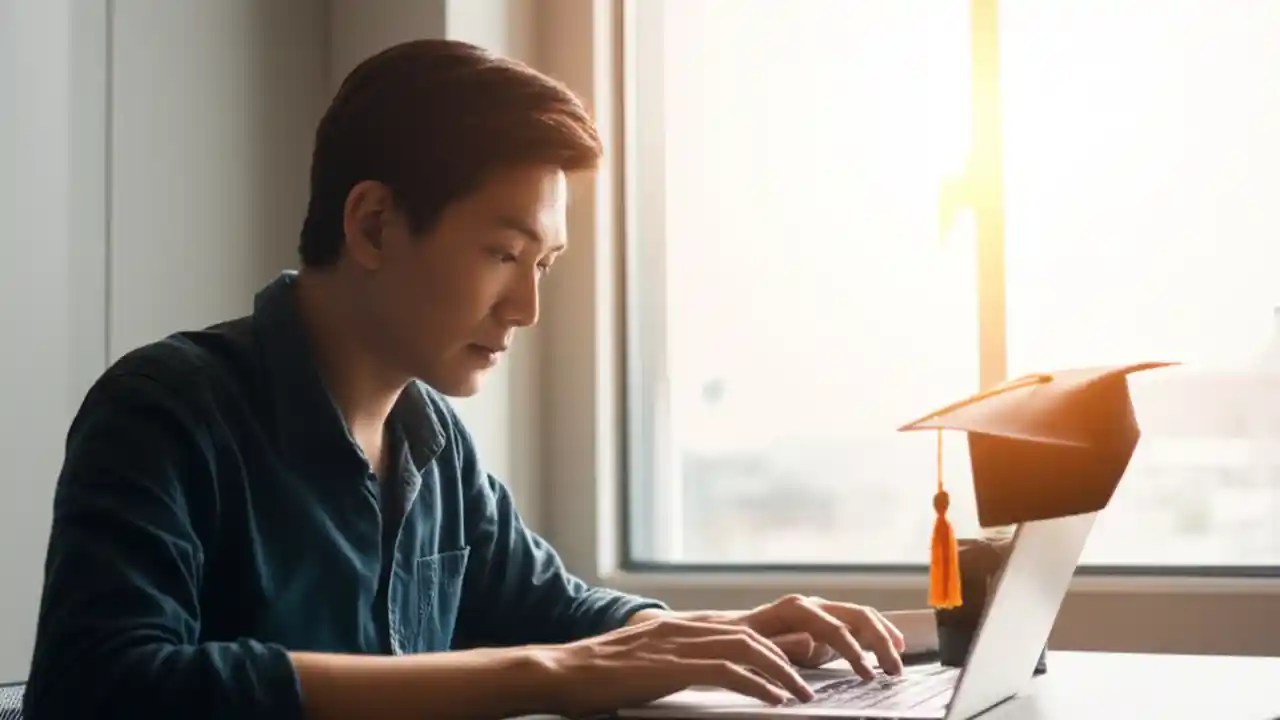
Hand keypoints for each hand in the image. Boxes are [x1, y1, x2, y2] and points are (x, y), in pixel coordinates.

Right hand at [538, 615, 816, 716]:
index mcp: (677, 627)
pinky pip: (727, 671)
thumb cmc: (595, 678)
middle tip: (808, 684)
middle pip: (750, 636)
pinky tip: (773, 700)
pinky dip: (756, 684)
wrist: (559, 672)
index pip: (736, 630)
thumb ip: (674, 665)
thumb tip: (699, 678)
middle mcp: (683, 628)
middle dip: (786, 659)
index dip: (771, 647)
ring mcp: (677, 644)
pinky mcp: (672, 666)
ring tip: (800, 695)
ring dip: (780, 672)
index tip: (794, 668)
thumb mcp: (643, 666)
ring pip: (746, 649)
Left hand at [730, 595, 905, 677]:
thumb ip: (783, 643)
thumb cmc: (742, 642)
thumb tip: (812, 640)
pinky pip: (859, 625)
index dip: (853, 650)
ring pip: (863, 616)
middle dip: (879, 641)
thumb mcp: (756, 645)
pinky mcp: (828, 624)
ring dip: (884, 637)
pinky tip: (894, 648)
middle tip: (893, 670)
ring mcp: (823, 612)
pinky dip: (879, 635)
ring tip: (898, 663)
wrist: (733, 633)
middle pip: (857, 615)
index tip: (867, 673)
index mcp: (796, 608)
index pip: (834, 627)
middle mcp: (814, 605)